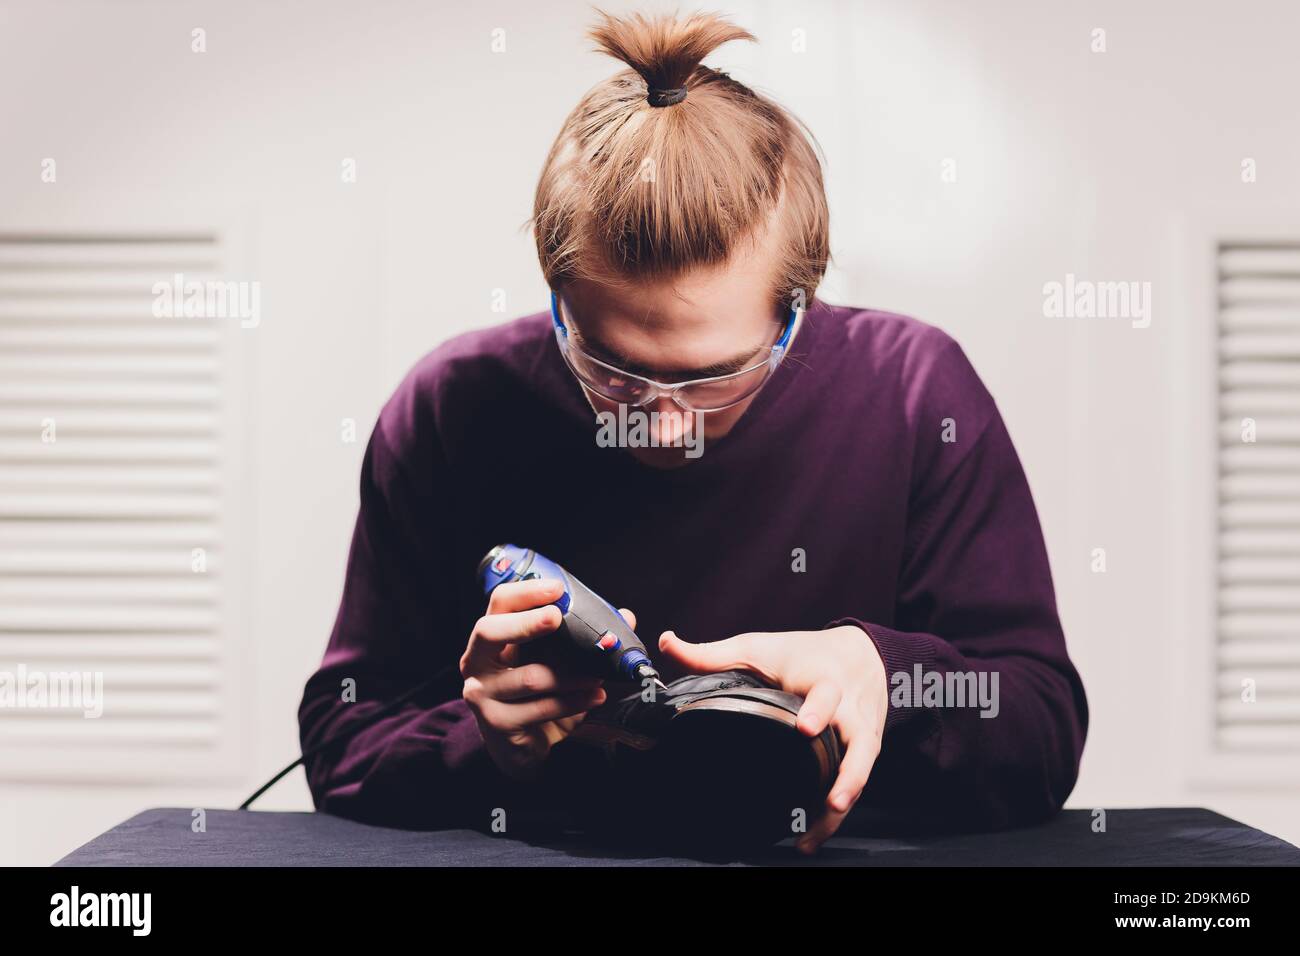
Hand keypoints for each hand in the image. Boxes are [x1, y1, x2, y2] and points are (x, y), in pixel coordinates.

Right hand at [461, 577, 633, 780]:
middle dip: (525, 623)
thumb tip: (625, 616)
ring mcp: (481, 693)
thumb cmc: (538, 694)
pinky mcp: (496, 722)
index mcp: (491, 637)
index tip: (557, 588)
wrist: (524, 746)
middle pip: (489, 630)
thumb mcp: (558, 662)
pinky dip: (573, 702)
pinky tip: (594, 697)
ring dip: (571, 676)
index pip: (499, 602)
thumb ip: (584, 637)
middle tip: (557, 617)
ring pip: (530, 677)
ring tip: (598, 675)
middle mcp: (476, 662)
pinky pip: (541, 707)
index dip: (526, 591)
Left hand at [659, 624, 886, 853]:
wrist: (860, 654)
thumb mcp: (757, 648)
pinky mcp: (866, 749)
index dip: (818, 709)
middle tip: (833, 796)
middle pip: (857, 737)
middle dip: (848, 766)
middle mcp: (848, 707)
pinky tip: (815, 831)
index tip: (806, 727)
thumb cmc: (802, 653)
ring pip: (862, 766)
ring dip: (847, 794)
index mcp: (822, 678)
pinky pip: (859, 779)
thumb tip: (666, 642)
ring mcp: (861, 731)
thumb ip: (711, 653)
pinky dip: (841, 805)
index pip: (825, 692)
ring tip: (827, 819)